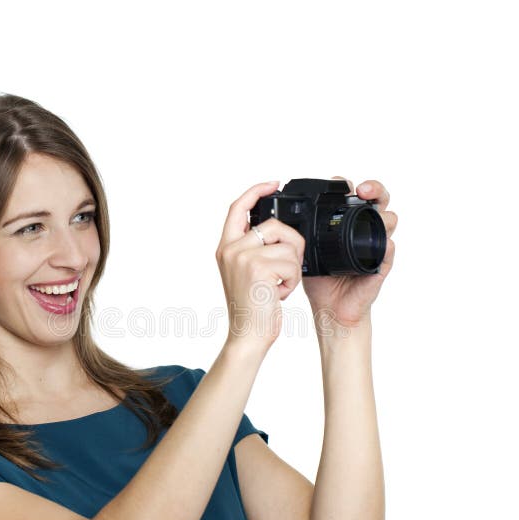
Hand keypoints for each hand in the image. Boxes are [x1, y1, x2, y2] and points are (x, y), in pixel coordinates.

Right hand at [216, 181, 305, 353]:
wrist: (248, 336)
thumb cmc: (253, 308)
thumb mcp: (247, 273)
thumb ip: (254, 249)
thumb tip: (277, 229)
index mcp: (225, 248)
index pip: (237, 207)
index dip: (256, 191)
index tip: (273, 184)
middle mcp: (230, 249)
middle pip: (274, 225)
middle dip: (291, 245)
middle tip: (286, 269)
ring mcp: (243, 258)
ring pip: (287, 246)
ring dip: (292, 268)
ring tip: (280, 286)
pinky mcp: (258, 268)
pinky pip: (291, 263)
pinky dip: (293, 281)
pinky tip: (280, 294)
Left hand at [301, 177, 396, 328]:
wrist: (330, 308)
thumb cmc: (320, 279)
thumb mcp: (306, 251)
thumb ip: (300, 233)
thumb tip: (281, 217)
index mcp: (347, 223)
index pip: (353, 195)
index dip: (350, 185)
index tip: (339, 183)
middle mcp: (364, 229)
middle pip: (378, 200)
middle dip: (374, 189)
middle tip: (362, 191)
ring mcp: (375, 245)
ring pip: (389, 220)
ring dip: (383, 215)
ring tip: (374, 216)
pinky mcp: (380, 264)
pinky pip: (389, 252)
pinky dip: (387, 246)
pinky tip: (383, 244)